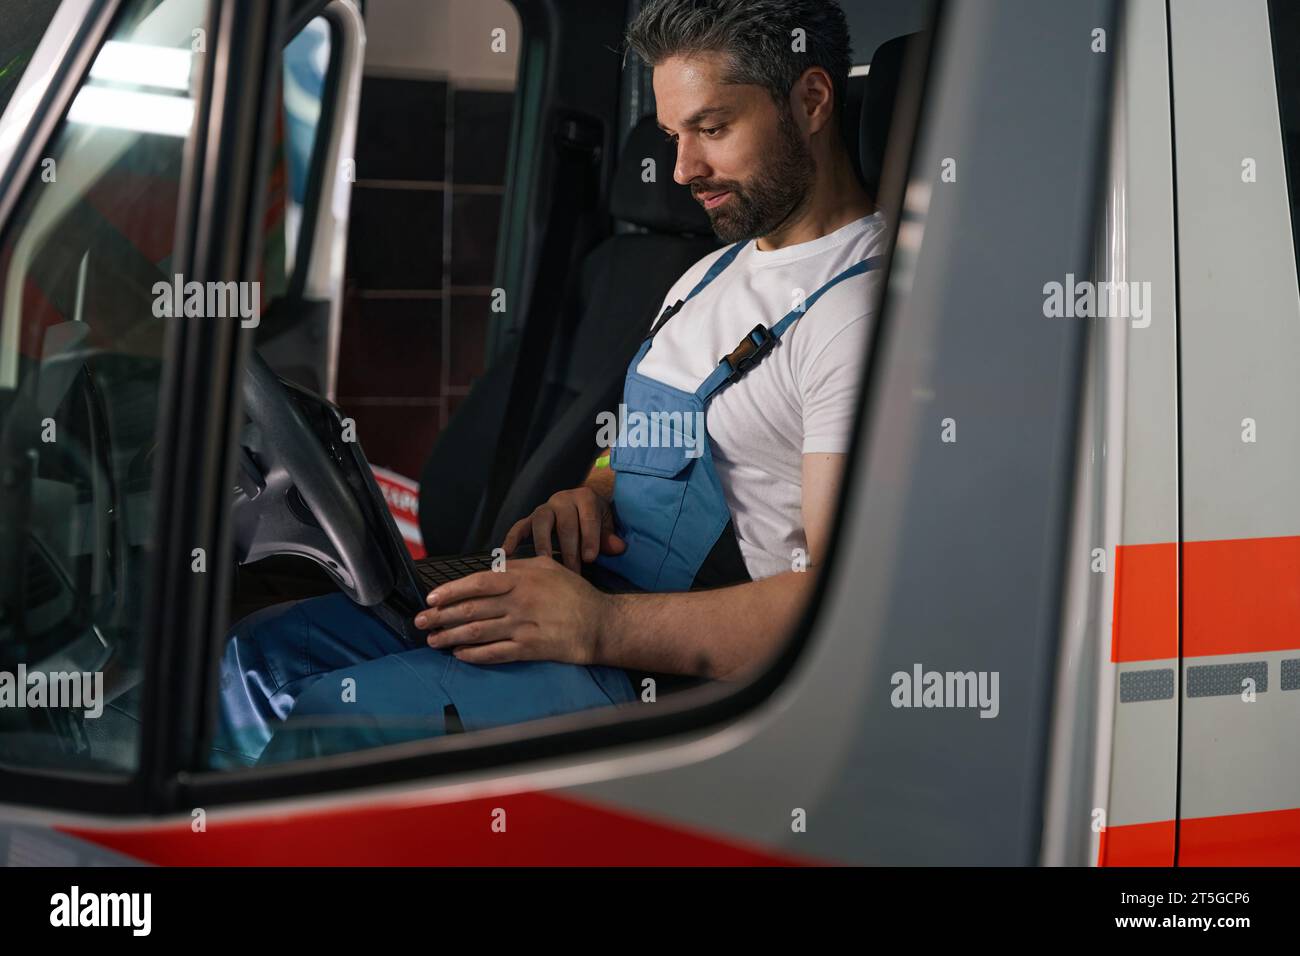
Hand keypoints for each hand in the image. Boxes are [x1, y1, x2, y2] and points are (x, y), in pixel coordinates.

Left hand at [414, 556, 610, 664]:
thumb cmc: (574, 594)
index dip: (450, 591)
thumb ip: (517, 567)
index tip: (432, 598)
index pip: (477, 583)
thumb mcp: (548, 566)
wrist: (600, 623)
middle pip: (470, 609)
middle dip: (440, 616)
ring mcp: (523, 625)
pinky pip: (494, 652)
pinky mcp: (529, 648)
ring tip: (433, 640)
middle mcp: (519, 601)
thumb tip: (490, 570)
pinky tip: (460, 655)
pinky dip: (473, 655)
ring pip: (476, 632)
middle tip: (421, 622)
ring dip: (450, 637)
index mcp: (522, 578)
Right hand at [501, 485, 624, 571]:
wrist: (584, 508)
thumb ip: (610, 538)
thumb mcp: (607, 525)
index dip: (590, 538)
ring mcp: (544, 509)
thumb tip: (618, 548)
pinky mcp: (530, 519)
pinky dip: (511, 539)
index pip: (588, 518)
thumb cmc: (596, 521)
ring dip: (543, 544)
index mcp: (584, 497)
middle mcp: (562, 499)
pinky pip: (519, 527)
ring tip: (545, 562)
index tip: (590, 558)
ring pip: (541, 523)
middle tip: (573, 571)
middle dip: (569, 548)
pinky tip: (505, 554)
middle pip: (565, 523)